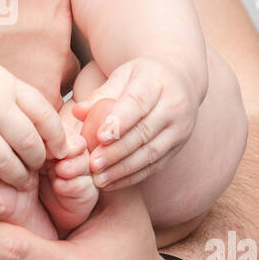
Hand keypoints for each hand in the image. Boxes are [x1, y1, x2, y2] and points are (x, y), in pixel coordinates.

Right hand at [0, 51, 68, 217]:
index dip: (58, 138)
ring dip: (19, 179)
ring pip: (9, 165)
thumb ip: (17, 96)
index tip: (60, 150)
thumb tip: (45, 120)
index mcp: (7, 86)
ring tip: (20, 182)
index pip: (46, 116)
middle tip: (37, 168)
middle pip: (31, 144)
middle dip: (38, 161)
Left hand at [72, 55, 202, 191]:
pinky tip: (112, 182)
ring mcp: (180, 129)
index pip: (138, 102)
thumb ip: (100, 95)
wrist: (178, 81)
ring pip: (151, 153)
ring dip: (123, 169)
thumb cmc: (142, 79)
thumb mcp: (122, 77)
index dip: (120, 121)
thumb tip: (78, 111)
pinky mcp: (178, 146)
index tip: (100, 136)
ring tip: (99, 178)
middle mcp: (174, 106)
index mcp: (156, 82)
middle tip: (93, 164)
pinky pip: (156, 165)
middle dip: (117, 151)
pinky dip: (133, 177)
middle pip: (144, 132)